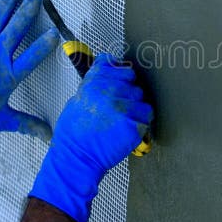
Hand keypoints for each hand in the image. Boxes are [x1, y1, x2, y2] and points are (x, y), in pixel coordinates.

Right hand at [29, 54, 152, 221]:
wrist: (77, 158)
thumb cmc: (75, 132)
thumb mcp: (77, 99)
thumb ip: (95, 81)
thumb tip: (108, 62)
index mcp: (94, 83)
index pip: (121, 68)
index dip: (121, 78)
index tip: (118, 87)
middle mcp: (109, 92)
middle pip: (133, 84)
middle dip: (128, 96)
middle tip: (116, 111)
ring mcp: (122, 108)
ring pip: (142, 100)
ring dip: (135, 109)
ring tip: (120, 122)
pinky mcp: (133, 125)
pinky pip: (147, 116)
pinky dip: (141, 122)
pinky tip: (127, 130)